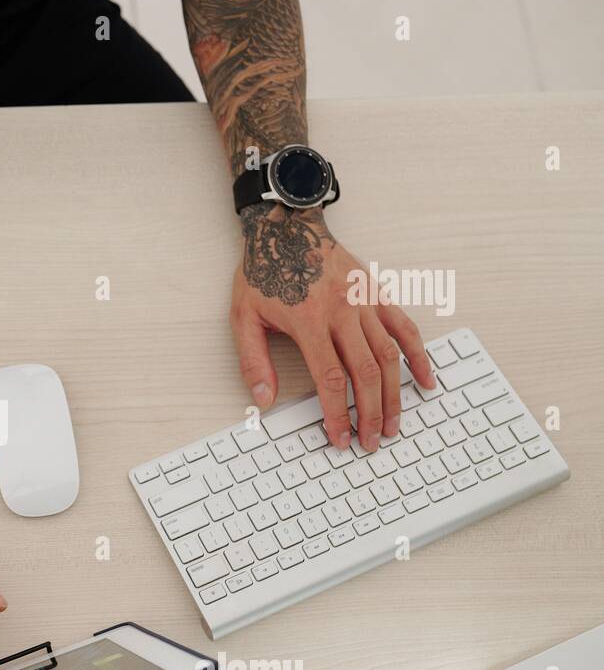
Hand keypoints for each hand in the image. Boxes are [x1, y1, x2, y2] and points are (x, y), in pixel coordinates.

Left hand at [228, 204, 436, 451]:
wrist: (286, 228)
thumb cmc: (263, 273)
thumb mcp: (242, 316)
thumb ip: (252, 360)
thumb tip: (264, 401)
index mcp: (310, 321)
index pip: (330, 378)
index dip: (337, 413)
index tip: (340, 438)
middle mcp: (343, 312)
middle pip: (365, 372)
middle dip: (370, 413)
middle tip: (371, 442)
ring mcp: (365, 302)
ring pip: (389, 355)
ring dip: (394, 394)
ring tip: (393, 425)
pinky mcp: (378, 293)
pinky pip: (405, 327)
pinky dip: (419, 355)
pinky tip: (426, 381)